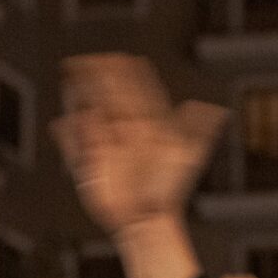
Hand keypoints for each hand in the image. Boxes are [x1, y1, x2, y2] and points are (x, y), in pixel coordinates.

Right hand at [54, 54, 227, 238]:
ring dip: (82, 93)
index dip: (129, 74)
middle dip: (102, 76)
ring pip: (91, 111)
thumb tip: (212, 109)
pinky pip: (74, 143)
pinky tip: (64, 120)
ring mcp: (105, 143)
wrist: (149, 219)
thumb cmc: (168, 190)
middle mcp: (124, 130)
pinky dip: (69, 133)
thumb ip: (197, 130)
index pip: (136, 91)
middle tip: (94, 60)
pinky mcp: (89, 162)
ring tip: (74, 76)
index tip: (123, 59)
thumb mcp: (188, 155)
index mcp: (146, 124)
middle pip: (111, 95)